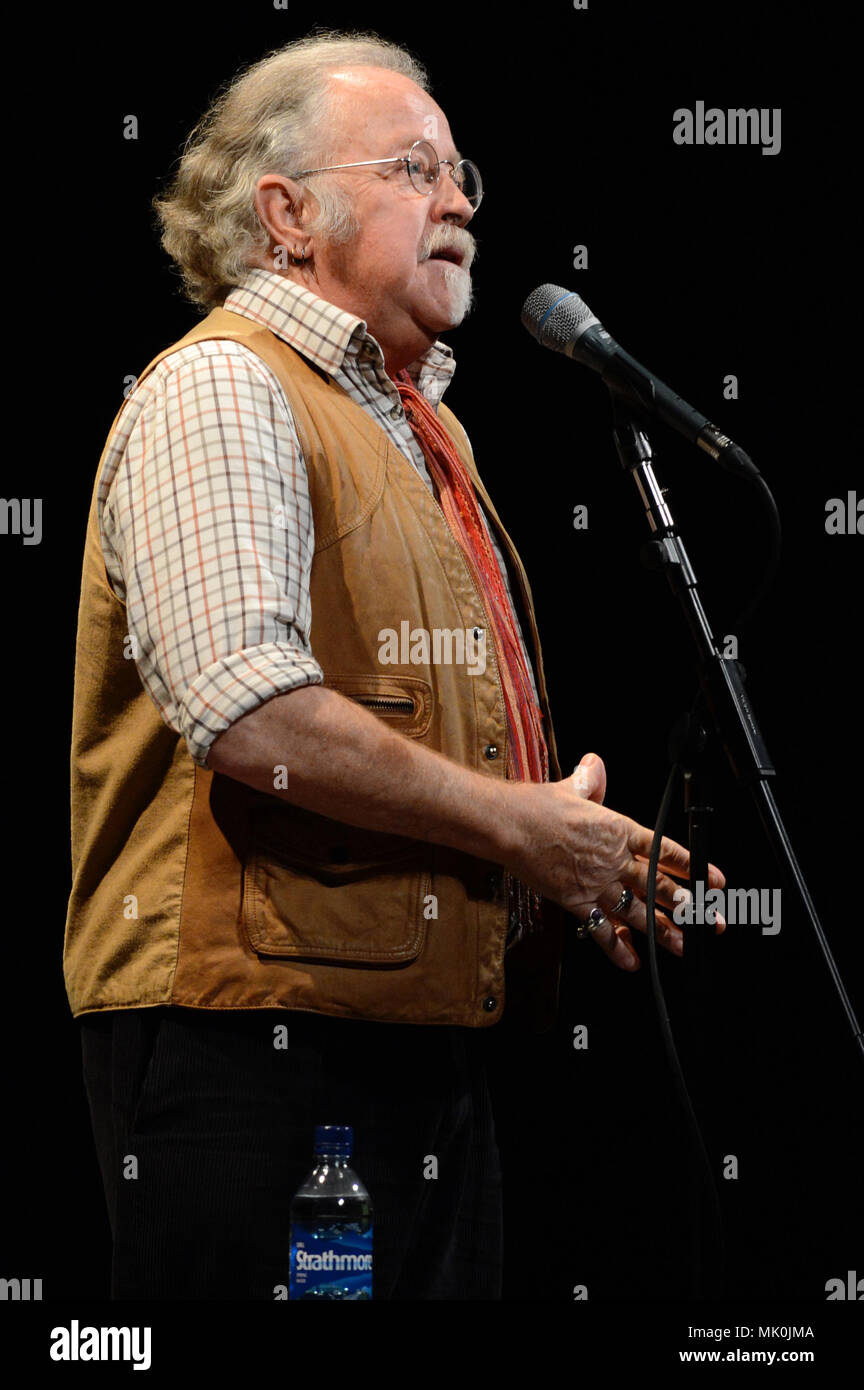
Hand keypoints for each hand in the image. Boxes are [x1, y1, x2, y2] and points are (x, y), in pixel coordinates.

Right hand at [506, 751, 725, 971]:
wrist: (510, 824)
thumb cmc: (538, 805)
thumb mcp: (572, 787)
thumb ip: (590, 780)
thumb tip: (595, 765)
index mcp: (619, 830)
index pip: (666, 851)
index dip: (693, 867)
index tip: (715, 880)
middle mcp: (614, 860)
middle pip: (659, 887)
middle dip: (689, 907)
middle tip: (711, 922)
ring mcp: (596, 883)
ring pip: (637, 912)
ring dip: (662, 932)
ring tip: (683, 946)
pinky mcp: (574, 900)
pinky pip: (600, 929)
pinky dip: (616, 947)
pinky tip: (631, 962)